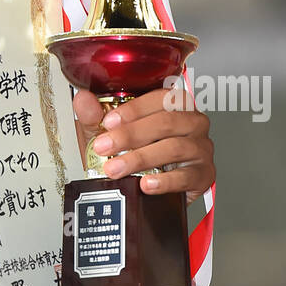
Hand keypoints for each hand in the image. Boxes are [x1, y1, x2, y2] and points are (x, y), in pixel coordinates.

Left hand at [71, 84, 213, 203]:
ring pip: (175, 148)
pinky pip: (186, 177)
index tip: (108, 122)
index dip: (133, 109)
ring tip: (117, 168)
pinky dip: (164, 181)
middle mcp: (193, 123)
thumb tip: (82, 100)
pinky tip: (146, 183)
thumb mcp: (108, 133)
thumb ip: (94, 115)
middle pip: (166, 122)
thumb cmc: (131, 152)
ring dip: (141, 158)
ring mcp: (201, 149)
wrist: (146, 187)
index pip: (160, 98)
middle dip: (130, 135)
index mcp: (174, 104)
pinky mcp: (203, 176)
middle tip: (104, 147)